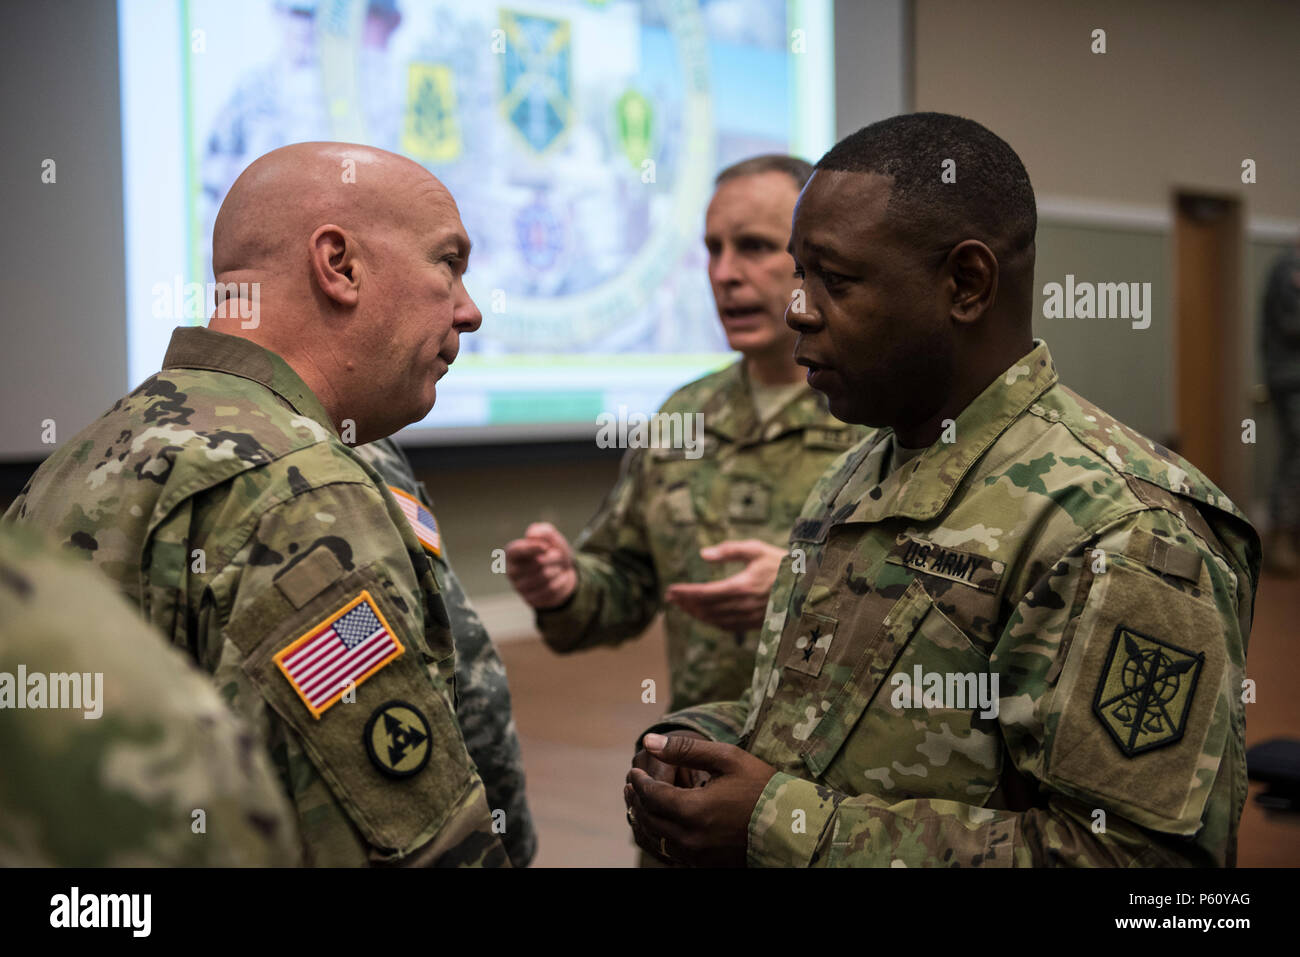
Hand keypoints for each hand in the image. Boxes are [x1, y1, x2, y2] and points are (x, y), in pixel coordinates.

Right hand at [504, 522, 577, 609]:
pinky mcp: (530, 599)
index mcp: (512, 553)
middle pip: (537, 563)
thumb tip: (530, 535)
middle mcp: (511, 571)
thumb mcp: (551, 537)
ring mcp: (519, 587)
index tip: (546, 547)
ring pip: (545, 577)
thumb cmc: (552, 552)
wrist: (562, 573)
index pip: (516, 550)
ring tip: (558, 567)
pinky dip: (560, 582)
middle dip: (554, 557)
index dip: (533, 548)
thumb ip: (542, 531)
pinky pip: (550, 590)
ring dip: (558, 569)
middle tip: (558, 555)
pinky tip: (559, 578)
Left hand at [624, 732, 777, 866]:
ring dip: (643, 820)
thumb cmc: (762, 787)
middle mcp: (691, 838)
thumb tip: (649, 742)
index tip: (633, 771)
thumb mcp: (727, 759)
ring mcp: (697, 856)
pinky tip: (658, 826)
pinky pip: (670, 855)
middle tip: (631, 785)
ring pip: (656, 840)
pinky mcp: (705, 865)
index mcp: (694, 810)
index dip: (639, 782)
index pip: (652, 796)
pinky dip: (657, 839)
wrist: (792, 826)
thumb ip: (685, 749)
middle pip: (649, 819)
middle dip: (636, 801)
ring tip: (638, 804)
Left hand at [664, 539, 784, 631]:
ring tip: (683, 606)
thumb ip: (729, 550)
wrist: (809, 584)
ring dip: (696, 614)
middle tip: (671, 598)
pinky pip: (728, 627)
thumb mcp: (756, 549)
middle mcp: (744, 606)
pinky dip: (712, 622)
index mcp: (742, 586)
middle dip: (686, 603)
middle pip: (707, 609)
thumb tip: (704, 554)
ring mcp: (750, 617)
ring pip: (715, 620)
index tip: (671, 590)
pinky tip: (705, 615)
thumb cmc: (782, 563)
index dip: (686, 593)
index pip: (705, 593)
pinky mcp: (756, 624)